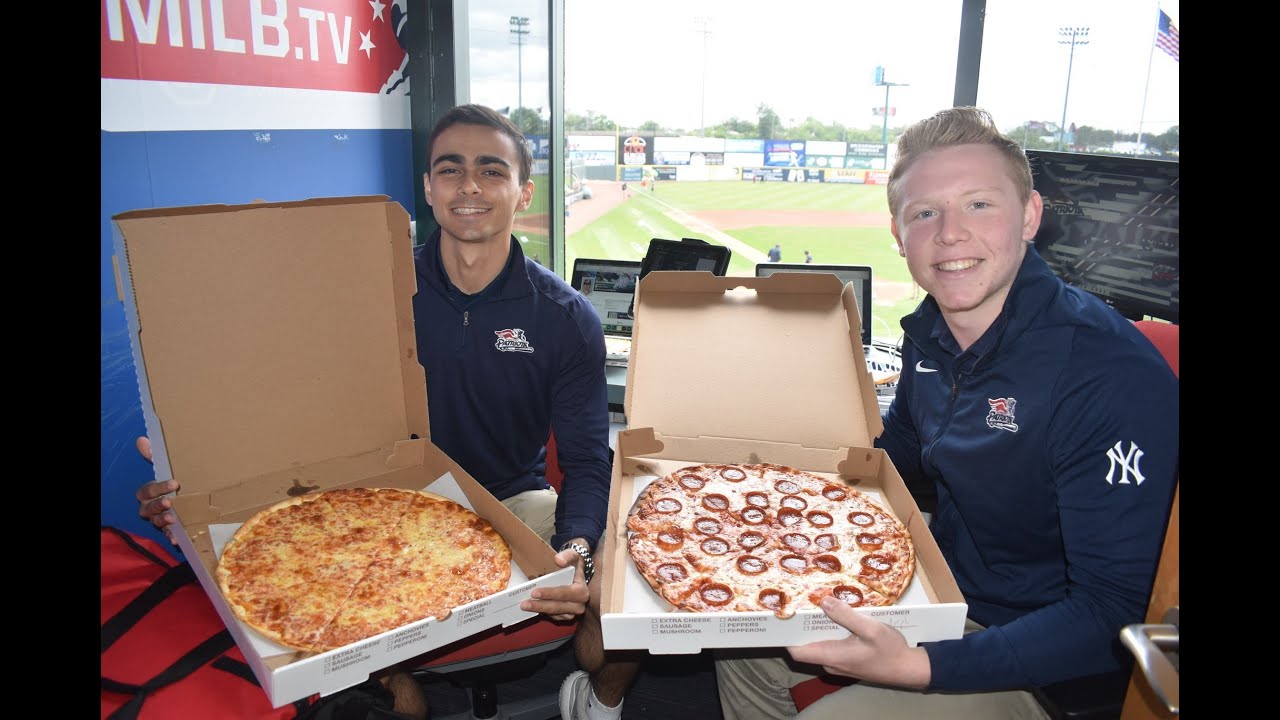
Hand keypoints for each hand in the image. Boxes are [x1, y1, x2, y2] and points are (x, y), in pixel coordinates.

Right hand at [134, 436, 181, 543]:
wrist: (192, 498)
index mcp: (149, 493)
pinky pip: (168, 536)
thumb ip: (154, 456)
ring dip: (163, 521)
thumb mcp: (167, 469)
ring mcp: (160, 520)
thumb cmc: (174, 482)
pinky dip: (172, 537)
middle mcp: (151, 508)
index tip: (174, 483)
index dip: (157, 488)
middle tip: (170, 502)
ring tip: (173, 519)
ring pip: (156, 522)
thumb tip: (141, 439)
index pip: (146, 491)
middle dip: (157, 506)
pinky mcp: (171, 531)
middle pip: (147, 509)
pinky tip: (178, 538)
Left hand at [520, 539, 590, 621]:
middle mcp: (579, 605)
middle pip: (557, 607)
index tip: (534, 592)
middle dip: (540, 605)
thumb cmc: (573, 564)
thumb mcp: (572, 555)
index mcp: (581, 591)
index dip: (549, 594)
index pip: (564, 593)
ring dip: (538, 610)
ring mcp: (572, 612)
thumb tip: (559, 560)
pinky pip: (552, 616)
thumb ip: (567, 556)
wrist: (575, 572)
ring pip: (553, 613)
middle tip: (524, 604)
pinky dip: (541, 612)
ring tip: (524, 606)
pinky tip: (530, 607)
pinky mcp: (565, 616)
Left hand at [786, 596, 930, 688]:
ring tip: (818, 604)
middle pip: (806, 644)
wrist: (909, 669)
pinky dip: (830, 631)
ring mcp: (839, 663)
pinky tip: (837, 616)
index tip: (784, 615)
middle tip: (802, 601)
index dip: (787, 635)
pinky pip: (831, 645)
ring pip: (819, 644)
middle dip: (803, 624)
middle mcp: (831, 662)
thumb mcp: (870, 629)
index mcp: (832, 656)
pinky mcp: (847, 661)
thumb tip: (823, 602)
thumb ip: (846, 615)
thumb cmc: (890, 651)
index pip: (797, 651)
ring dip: (818, 626)